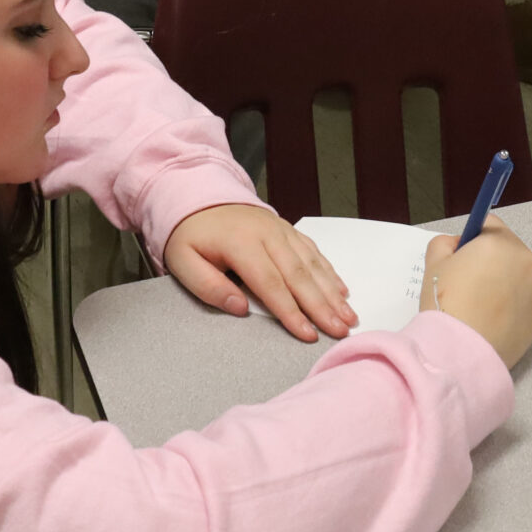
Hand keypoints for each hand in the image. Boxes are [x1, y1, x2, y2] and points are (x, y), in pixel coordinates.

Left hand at [164, 204, 356, 342]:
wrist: (199, 197)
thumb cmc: (191, 235)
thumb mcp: (182, 261)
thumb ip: (208, 286)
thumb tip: (240, 308)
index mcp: (241, 242)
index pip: (271, 283)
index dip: (291, 312)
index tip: (308, 334)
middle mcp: (267, 233)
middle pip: (299, 275)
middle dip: (322, 306)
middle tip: (340, 331)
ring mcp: (280, 229)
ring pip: (311, 263)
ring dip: (332, 292)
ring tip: (348, 317)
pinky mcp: (287, 228)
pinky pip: (312, 251)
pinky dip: (329, 272)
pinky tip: (341, 290)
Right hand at [419, 217, 531, 368]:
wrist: (461, 351)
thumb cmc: (447, 303)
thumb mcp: (434, 262)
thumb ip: (445, 243)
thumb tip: (457, 245)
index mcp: (500, 243)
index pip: (488, 225)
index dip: (471, 237)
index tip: (461, 254)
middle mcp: (525, 261)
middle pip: (506, 249)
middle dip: (489, 259)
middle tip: (466, 281)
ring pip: (516, 274)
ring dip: (501, 280)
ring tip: (478, 303)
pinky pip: (524, 298)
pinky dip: (510, 302)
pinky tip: (490, 317)